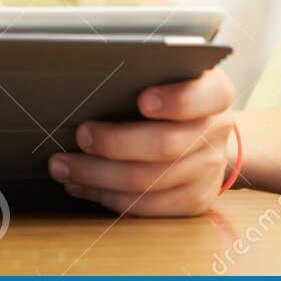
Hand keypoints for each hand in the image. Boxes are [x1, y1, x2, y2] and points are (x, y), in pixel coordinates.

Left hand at [48, 67, 235, 215]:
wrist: (204, 133)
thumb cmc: (169, 94)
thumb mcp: (167, 75)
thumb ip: (142, 74)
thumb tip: (88, 78)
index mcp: (215, 93)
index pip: (208, 95)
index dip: (176, 101)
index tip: (143, 101)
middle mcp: (216, 131)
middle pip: (166, 144)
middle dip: (115, 144)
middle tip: (80, 136)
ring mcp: (208, 169)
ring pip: (149, 181)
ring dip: (99, 176)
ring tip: (64, 167)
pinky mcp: (193, 200)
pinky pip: (147, 206)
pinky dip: (108, 196)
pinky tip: (82, 185)